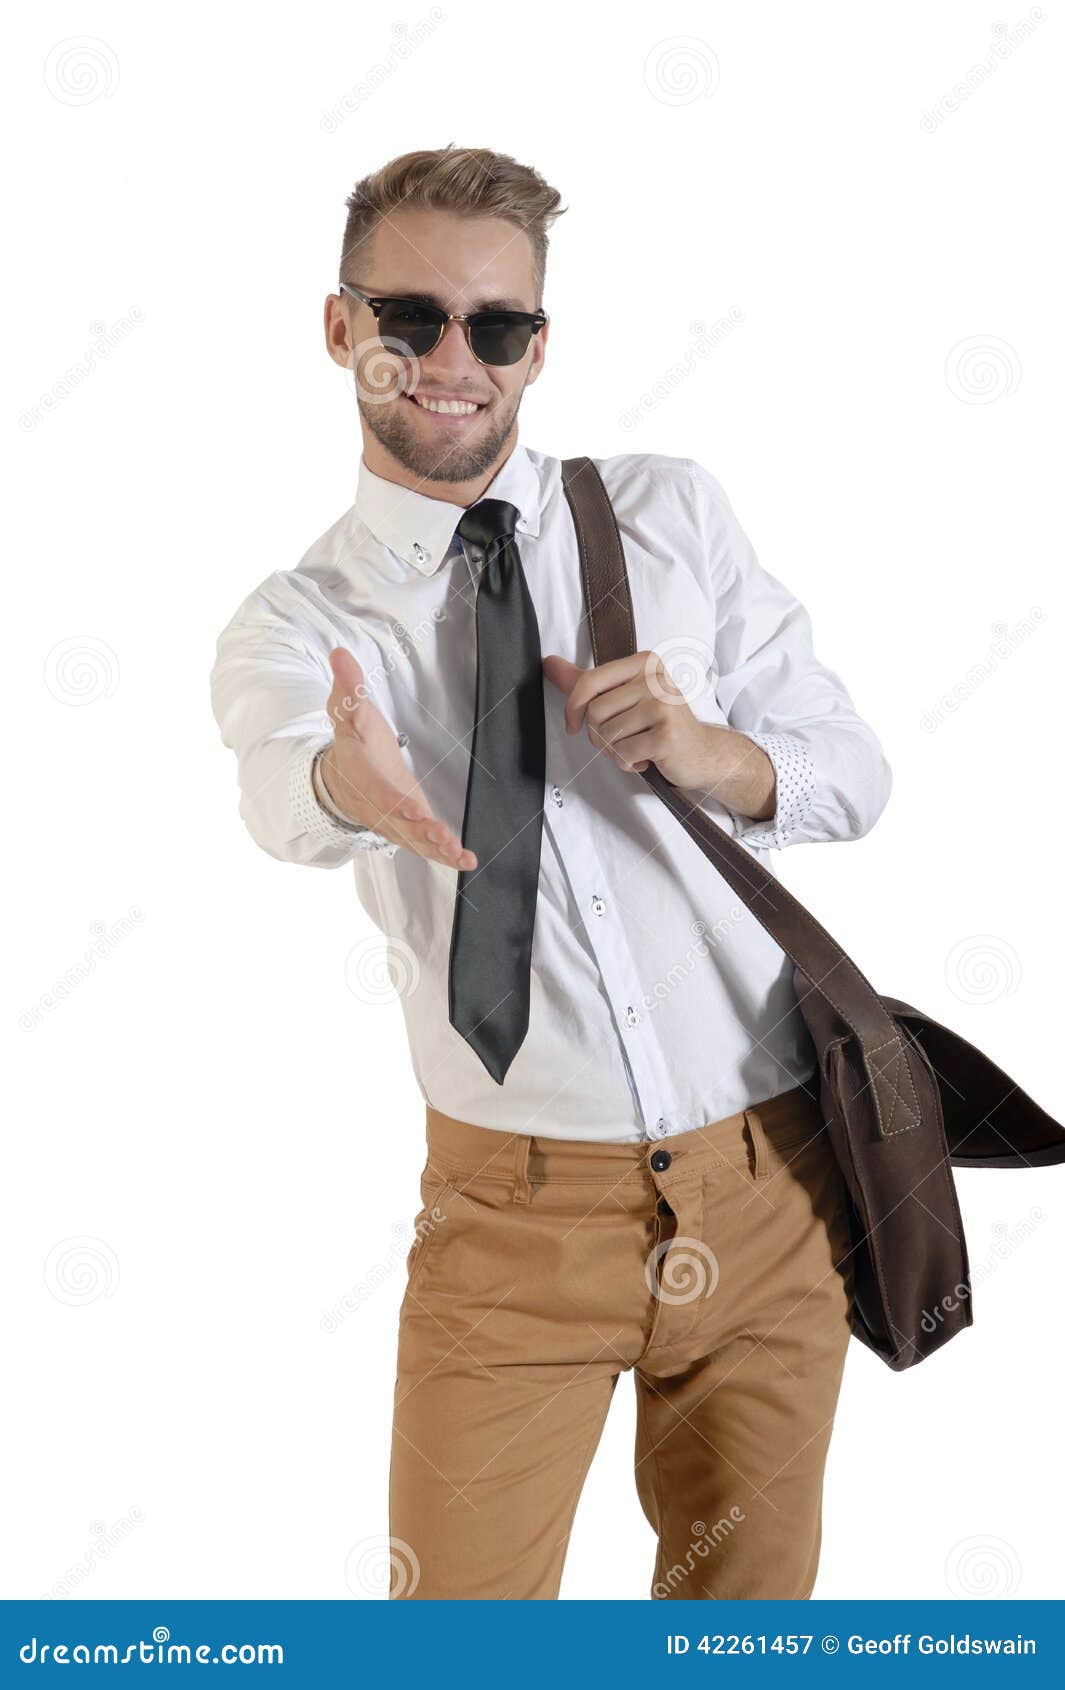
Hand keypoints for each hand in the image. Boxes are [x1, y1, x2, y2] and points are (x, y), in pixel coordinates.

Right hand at [321, 649, 475, 870]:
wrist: (342, 778)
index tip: (415, 809)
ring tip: (458, 853)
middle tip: (442, 836)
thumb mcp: (347, 711)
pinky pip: (426, 847)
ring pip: (413, 839)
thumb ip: (348, 687)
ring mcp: (393, 821)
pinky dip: (446, 856)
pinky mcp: (409, 829)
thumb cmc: (352, 742)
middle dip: (420, 831)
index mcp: (362, 775)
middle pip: (398, 821)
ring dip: (436, 848)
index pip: (377, 790)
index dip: (394, 802)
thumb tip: (340, 654)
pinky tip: (468, 860)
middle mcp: (377, 804)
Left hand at [542, 651, 719, 786]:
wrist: (701, 752)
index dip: (573, 708)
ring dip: (614, 750)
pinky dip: (628, 763)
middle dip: (599, 735)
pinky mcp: (667, 736)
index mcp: (644, 663)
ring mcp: (664, 707)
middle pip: (594, 712)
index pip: (589, 681)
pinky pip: (622, 754)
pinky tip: (647, 757)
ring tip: (637, 746)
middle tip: (623, 738)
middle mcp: (656, 680)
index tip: (574, 725)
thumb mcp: (624, 696)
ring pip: (606, 735)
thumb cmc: (658, 724)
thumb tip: (548, 663)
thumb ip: (585, 681)